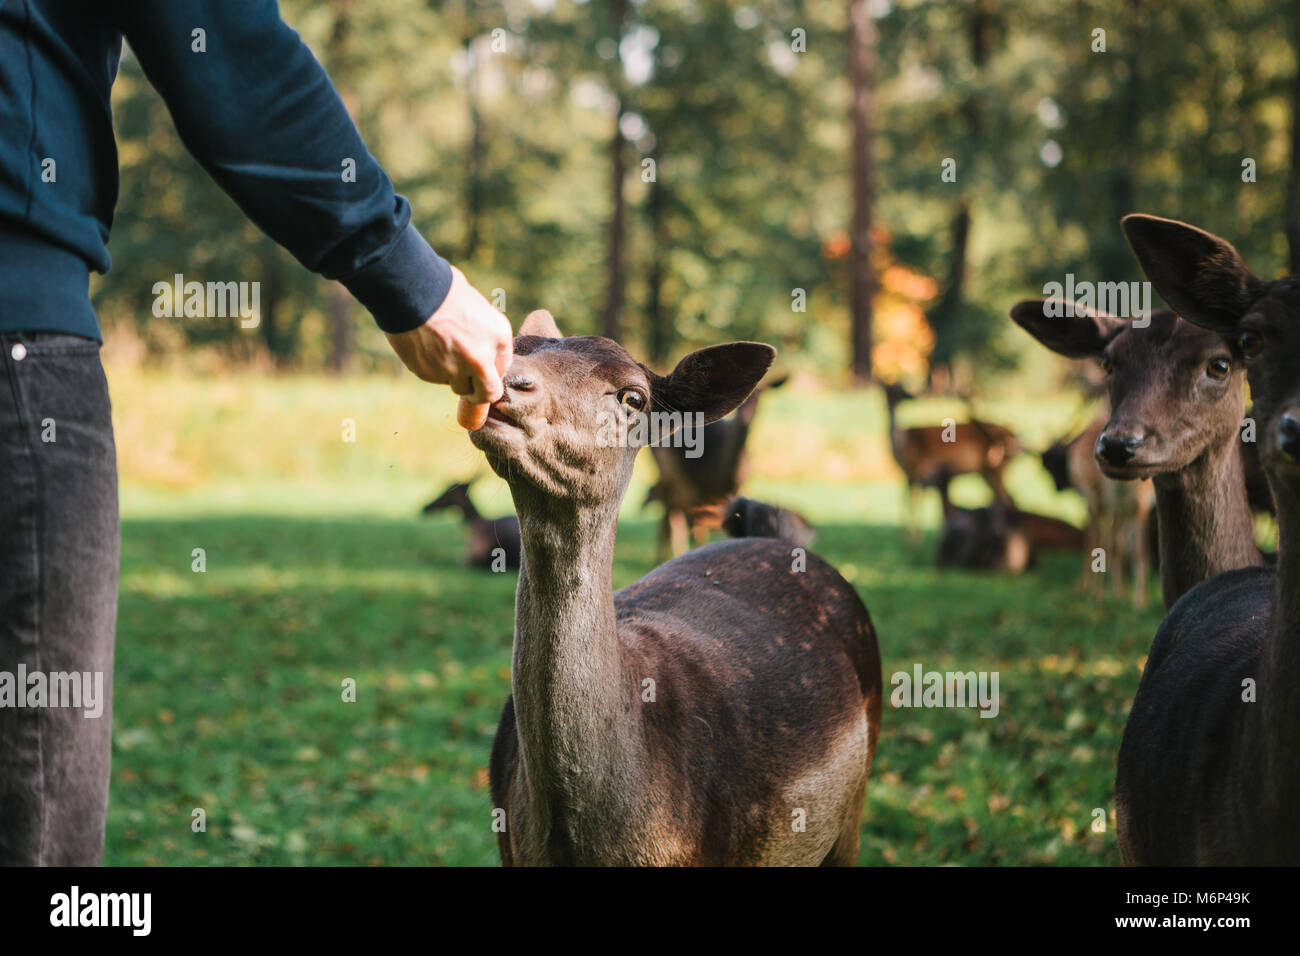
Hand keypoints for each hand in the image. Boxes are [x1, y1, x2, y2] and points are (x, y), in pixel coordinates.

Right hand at [384, 265, 512, 428]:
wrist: (408, 290)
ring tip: (442, 351)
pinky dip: (433, 368)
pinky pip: (435, 378)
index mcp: (498, 335)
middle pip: (487, 394)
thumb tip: (485, 354)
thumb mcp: (477, 307)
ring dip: (455, 377)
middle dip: (480, 391)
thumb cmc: (443, 290)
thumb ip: (485, 336)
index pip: (503, 368)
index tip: (482, 363)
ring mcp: (455, 369)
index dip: (492, 367)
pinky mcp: (430, 374)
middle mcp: (482, 357)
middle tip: (470, 382)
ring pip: (459, 387)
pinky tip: (425, 346)